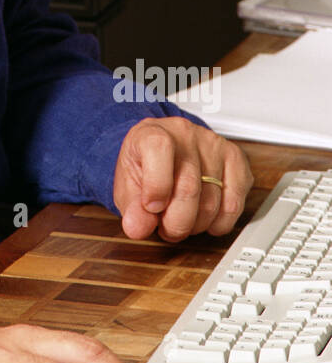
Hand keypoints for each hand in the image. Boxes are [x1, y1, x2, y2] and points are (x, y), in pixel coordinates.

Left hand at [114, 116, 252, 242]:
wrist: (163, 150)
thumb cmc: (145, 166)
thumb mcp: (127, 185)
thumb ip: (131, 207)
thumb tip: (138, 228)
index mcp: (151, 133)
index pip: (158, 149)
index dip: (156, 186)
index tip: (152, 208)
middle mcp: (185, 134)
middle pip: (189, 187)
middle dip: (176, 222)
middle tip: (167, 229)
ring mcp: (213, 144)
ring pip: (212, 201)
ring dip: (196, 225)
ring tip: (182, 221)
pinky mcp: (235, 159)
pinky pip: (234, 204)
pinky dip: (219, 223)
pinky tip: (204, 219)